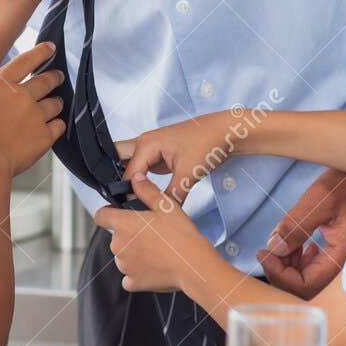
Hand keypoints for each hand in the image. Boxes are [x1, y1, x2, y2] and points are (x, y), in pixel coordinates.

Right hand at [0, 41, 65, 174]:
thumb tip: (2, 104)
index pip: (26, 61)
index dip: (41, 53)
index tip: (50, 48)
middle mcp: (21, 95)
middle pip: (47, 80)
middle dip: (55, 78)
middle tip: (58, 78)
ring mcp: (35, 114)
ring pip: (55, 103)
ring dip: (55, 104)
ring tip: (54, 106)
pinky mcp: (45, 134)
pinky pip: (59, 125)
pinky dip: (57, 126)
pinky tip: (53, 128)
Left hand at [92, 176, 210, 292]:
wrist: (193, 264)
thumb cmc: (180, 236)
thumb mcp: (165, 205)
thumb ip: (146, 190)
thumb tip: (136, 179)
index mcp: (123, 224)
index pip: (101, 215)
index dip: (109, 213)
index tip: (119, 214)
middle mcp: (118, 245)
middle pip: (116, 236)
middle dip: (130, 234)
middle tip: (152, 233)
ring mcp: (124, 265)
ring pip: (123, 255)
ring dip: (134, 253)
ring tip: (157, 250)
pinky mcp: (133, 282)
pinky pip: (129, 276)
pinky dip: (138, 272)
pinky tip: (153, 267)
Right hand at [117, 112, 236, 204]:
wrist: (226, 132)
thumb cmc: (208, 142)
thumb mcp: (188, 174)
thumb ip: (171, 196)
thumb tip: (161, 213)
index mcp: (147, 143)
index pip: (128, 173)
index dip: (129, 193)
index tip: (133, 209)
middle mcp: (145, 144)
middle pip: (120, 162)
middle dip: (119, 181)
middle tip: (124, 200)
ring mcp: (152, 150)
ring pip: (131, 166)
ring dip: (131, 181)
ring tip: (135, 199)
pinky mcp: (160, 156)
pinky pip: (144, 169)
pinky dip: (143, 181)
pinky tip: (147, 193)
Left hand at [255, 168, 345, 299]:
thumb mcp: (320, 199)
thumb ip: (297, 224)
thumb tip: (274, 248)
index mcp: (340, 254)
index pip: (306, 285)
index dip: (280, 275)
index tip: (263, 253)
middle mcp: (339, 261)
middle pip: (304, 285)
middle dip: (280, 271)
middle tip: (267, 249)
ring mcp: (335, 256)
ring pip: (305, 276)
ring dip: (286, 264)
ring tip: (279, 242)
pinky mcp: (331, 248)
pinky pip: (310, 265)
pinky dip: (295, 257)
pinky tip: (293, 243)